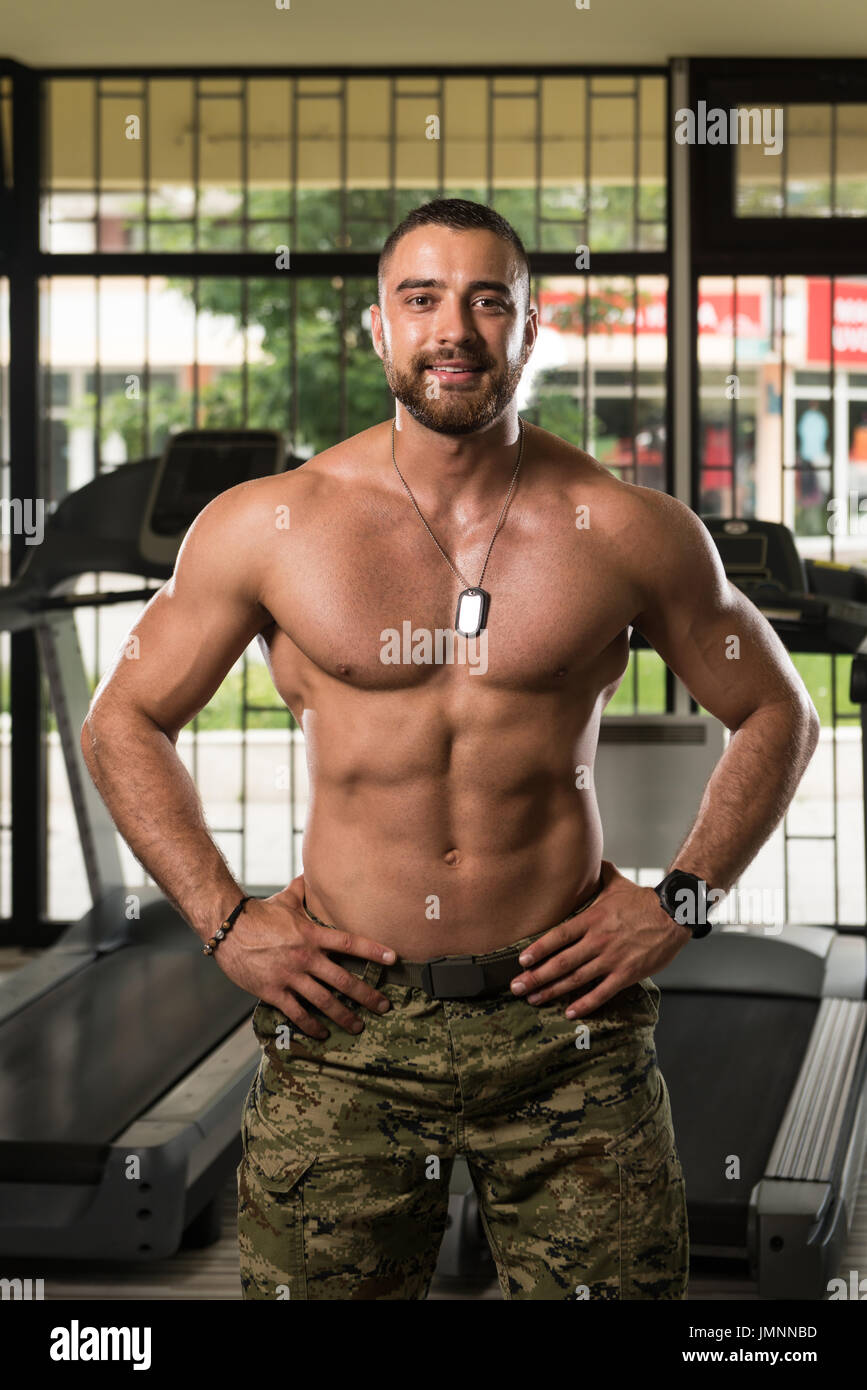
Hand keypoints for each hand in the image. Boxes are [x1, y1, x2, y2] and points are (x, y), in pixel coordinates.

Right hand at [213, 875, 396, 1038]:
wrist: (228, 927)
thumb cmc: (258, 913)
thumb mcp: (285, 900)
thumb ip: (301, 891)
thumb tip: (308, 874)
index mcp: (312, 935)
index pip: (350, 943)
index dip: (374, 950)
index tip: (393, 959)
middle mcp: (305, 957)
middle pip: (343, 980)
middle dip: (366, 996)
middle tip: (384, 1007)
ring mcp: (290, 976)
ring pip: (323, 1001)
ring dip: (343, 1016)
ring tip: (358, 1026)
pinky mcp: (273, 991)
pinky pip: (296, 1012)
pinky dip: (311, 1025)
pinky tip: (322, 1033)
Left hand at [509, 859, 691, 1016]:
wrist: (673, 915)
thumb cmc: (643, 901)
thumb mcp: (616, 883)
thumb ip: (599, 875)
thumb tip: (589, 859)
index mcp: (592, 919)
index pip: (558, 936)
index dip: (538, 949)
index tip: (522, 961)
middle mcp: (597, 940)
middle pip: (560, 962)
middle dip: (536, 976)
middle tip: (516, 987)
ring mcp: (611, 959)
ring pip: (576, 979)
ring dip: (552, 991)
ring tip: (534, 999)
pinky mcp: (627, 974)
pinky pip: (602, 993)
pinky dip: (585, 1004)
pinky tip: (570, 1012)